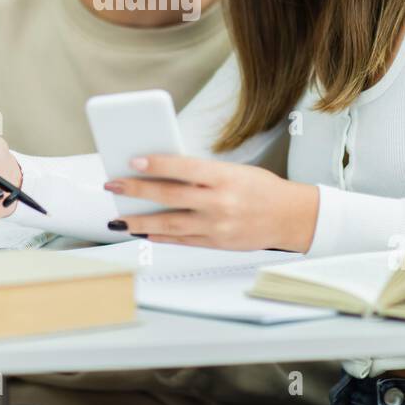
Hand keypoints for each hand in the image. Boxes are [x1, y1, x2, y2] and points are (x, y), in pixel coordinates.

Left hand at [102, 155, 319, 251]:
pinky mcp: (215, 243)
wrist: (290, 217)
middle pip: (169, 196)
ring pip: (169, 224)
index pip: (183, 168)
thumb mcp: (234, 171)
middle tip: (114, 186)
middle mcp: (219, 203)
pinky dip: (160, 236)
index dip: (155, 165)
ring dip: (140, 221)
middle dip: (136, 191)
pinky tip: (144, 232)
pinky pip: (181, 240)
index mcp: (224, 178)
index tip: (132, 161)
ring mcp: (216, 226)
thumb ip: (202, 174)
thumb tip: (163, 172)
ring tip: (119, 218)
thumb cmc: (262, 189)